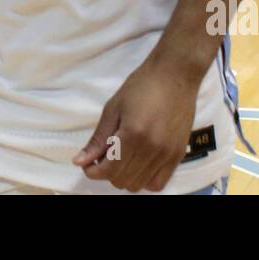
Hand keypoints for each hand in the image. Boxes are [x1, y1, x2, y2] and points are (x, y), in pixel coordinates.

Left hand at [73, 54, 200, 191]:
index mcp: (133, 135)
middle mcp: (152, 149)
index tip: (88, 164)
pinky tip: (139, 163)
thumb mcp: (113, 108)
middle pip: (122, 180)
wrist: (175, 75)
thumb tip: (80, 162)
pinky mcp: (178, 155)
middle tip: (104, 155)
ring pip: (139, 184)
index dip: (92, 171)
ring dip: (125, 176)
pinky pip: (158, 183)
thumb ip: (98, 139)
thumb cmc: (141, 86)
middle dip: (107, 172)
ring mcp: (167, 155)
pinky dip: (144, 179)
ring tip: (122, 157)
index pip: (108, 170)